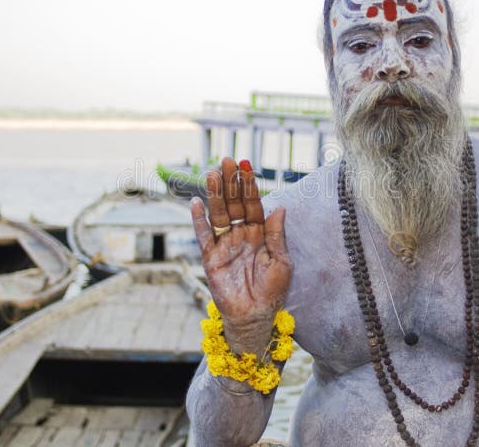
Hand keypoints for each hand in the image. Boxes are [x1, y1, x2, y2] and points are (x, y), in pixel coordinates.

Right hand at [190, 157, 291, 354]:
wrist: (255, 317)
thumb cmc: (272, 292)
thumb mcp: (281, 262)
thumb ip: (277, 235)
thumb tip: (280, 207)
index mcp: (260, 233)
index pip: (253, 204)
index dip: (249, 185)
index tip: (246, 165)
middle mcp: (241, 235)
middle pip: (234, 203)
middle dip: (231, 182)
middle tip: (226, 161)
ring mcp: (225, 245)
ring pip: (219, 214)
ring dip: (216, 194)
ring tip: (213, 174)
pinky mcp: (211, 258)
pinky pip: (204, 236)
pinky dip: (199, 220)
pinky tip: (196, 203)